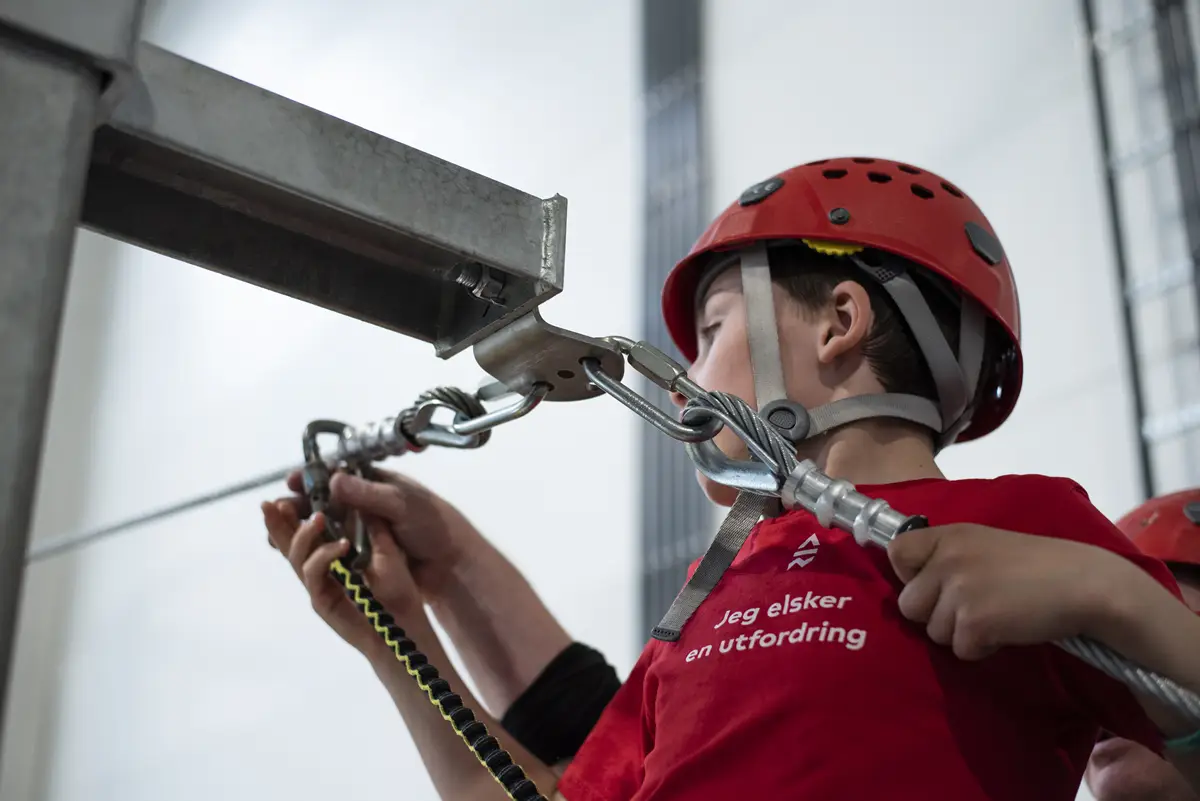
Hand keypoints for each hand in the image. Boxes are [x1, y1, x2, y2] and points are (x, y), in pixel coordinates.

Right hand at [262, 497, 422, 657]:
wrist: (411, 616)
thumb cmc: (405, 576)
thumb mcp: (390, 536)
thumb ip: (368, 516)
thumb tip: (343, 487)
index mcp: (339, 535)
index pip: (311, 513)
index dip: (299, 499)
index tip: (291, 481)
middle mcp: (326, 555)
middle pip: (293, 533)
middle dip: (279, 518)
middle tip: (270, 503)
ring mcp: (322, 579)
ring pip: (296, 554)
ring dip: (302, 534)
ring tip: (315, 518)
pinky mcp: (323, 599)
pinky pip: (313, 576)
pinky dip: (323, 558)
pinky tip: (341, 546)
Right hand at [284, 467, 477, 599]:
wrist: (452, 561)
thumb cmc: (432, 524)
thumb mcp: (401, 504)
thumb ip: (368, 494)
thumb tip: (334, 481)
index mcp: (372, 484)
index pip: (333, 475)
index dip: (310, 478)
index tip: (291, 483)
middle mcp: (362, 503)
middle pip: (321, 500)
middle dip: (297, 505)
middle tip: (275, 512)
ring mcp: (360, 528)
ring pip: (322, 524)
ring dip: (300, 527)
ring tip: (276, 534)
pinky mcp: (361, 552)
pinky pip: (331, 546)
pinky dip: (313, 547)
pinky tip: (299, 553)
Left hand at [886, 524, 1122, 659]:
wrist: (1083, 584)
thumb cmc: (1036, 565)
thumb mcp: (983, 544)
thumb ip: (947, 557)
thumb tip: (912, 583)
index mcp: (947, 535)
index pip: (896, 554)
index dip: (911, 575)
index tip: (935, 583)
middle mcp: (947, 559)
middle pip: (909, 604)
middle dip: (936, 614)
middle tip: (973, 608)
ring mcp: (959, 591)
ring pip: (934, 631)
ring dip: (962, 633)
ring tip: (997, 615)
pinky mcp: (975, 622)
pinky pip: (960, 649)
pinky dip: (982, 648)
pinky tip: (1007, 629)